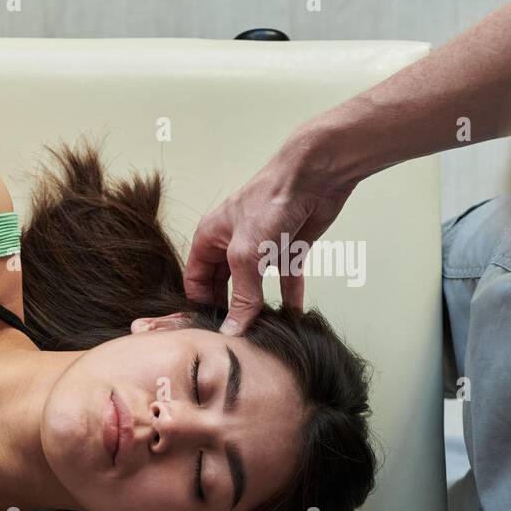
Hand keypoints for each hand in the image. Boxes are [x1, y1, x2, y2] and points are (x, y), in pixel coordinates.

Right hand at [182, 150, 354, 334]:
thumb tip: (232, 330)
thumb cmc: (270, 202)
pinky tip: (292, 316)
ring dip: (258, 306)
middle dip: (229, 309)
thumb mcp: (247, 256)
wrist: (315, 175)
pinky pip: (284, 280)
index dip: (200, 304)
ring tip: (261, 331)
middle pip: (223, 285)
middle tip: (234, 336)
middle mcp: (231, 243)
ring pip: (254, 285)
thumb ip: (242, 296)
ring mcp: (260, 246)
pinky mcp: (288, 248)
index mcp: (210, 238)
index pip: (195, 279)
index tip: (209, 329)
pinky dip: (289, 297)